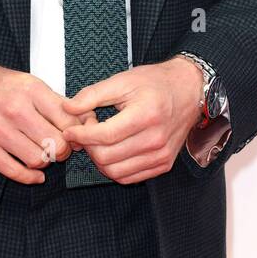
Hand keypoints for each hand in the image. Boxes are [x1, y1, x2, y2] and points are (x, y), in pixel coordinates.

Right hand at [0, 59, 92, 183]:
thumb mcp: (27, 82)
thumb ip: (56, 102)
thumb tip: (86, 120)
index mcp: (30, 90)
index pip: (68, 121)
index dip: (76, 133)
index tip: (74, 137)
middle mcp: (14, 109)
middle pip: (56, 144)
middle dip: (63, 150)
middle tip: (59, 149)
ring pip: (38, 159)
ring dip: (45, 162)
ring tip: (42, 155)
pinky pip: (15, 171)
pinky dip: (30, 177)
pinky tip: (35, 173)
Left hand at [59, 58, 203, 183]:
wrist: (189, 90)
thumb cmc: (156, 83)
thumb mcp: (122, 80)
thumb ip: (92, 95)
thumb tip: (68, 107)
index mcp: (146, 115)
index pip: (104, 135)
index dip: (81, 134)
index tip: (70, 129)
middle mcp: (156, 139)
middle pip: (107, 157)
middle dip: (88, 146)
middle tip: (87, 131)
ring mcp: (161, 155)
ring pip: (116, 172)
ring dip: (99, 160)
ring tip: (99, 141)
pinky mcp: (163, 164)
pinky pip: (129, 177)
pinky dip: (114, 168)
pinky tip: (112, 150)